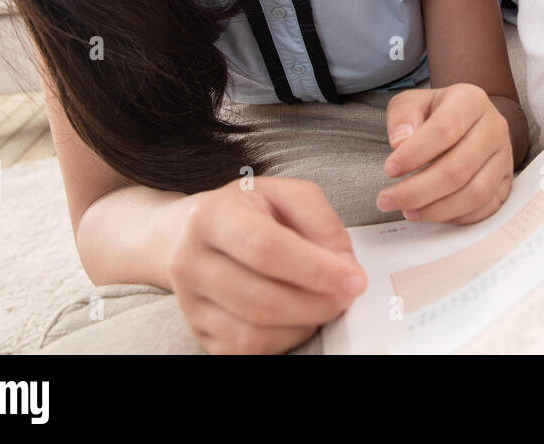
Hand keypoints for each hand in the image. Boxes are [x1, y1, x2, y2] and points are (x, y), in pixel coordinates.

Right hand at [165, 176, 365, 353]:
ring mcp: (190, 303)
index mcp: (211, 217)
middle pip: (261, 299)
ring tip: (325, 302)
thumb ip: (321, 222)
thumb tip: (344, 265)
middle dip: (317, 303)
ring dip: (304, 323)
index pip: (266, 248)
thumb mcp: (286, 195)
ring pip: (255, 332)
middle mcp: (190, 261)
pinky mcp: (200, 332)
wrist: (190, 234)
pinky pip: (248, 349)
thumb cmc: (246, 211)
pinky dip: (286, 338)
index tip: (353, 278)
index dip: (316, 269)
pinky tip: (299, 316)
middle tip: (348, 295)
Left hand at [377, 83, 513, 223]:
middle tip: (387, 199)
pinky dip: (456, 217)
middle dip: (417, 190)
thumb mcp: (411, 104)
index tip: (389, 169)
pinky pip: (485, 209)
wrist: (467, 123)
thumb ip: (402, 117)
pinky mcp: (506, 183)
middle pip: (459, 167)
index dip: (414, 153)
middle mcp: (495, 127)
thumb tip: (401, 143)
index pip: (445, 128)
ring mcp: (504, 157)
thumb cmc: (435, 114)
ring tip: (407, 210)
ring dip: (436, 209)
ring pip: (475, 193)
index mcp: (471, 100)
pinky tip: (431, 213)